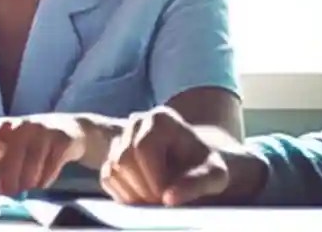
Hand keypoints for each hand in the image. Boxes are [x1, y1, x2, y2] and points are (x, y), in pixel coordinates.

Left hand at [0, 115, 87, 196]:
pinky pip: (50, 168)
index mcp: (4, 127)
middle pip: (11, 160)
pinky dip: (45, 180)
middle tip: (9, 193)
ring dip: (28, 183)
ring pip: (32, 167)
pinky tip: (43, 181)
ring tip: (28, 186)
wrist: (68, 128)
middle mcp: (22, 125)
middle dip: (9, 181)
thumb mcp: (9, 148)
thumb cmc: (30, 143)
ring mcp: (43, 131)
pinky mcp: (62, 140)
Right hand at [101, 106, 264, 205]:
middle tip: (161, 204)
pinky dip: (123, 194)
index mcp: (162, 118)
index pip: (144, 148)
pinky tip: (144, 198)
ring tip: (156, 201)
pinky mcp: (112, 155)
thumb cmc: (205, 169)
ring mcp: (122, 137)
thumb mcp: (213, 176)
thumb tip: (169, 199)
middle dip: (143, 188)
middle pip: (125, 159)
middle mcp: (137, 122)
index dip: (153, 178)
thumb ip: (196, 184)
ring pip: (114, 170)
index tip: (168, 199)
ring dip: (133, 194)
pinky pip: (107, 177)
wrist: (195, 168)